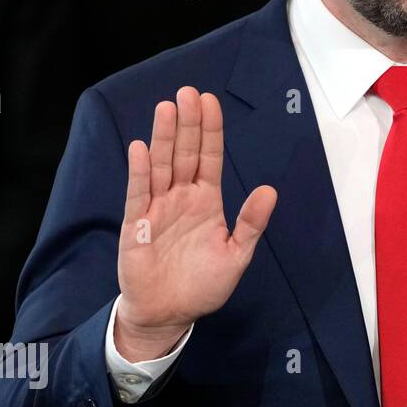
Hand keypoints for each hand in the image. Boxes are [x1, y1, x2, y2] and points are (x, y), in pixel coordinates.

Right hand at [115, 87, 275, 362]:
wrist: (169, 314)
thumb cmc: (201, 285)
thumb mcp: (236, 253)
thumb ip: (251, 222)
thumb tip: (269, 190)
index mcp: (205, 201)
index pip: (208, 158)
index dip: (210, 130)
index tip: (209, 101)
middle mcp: (180, 198)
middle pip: (185, 153)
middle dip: (188, 123)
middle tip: (188, 92)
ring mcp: (157, 209)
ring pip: (161, 166)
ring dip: (164, 138)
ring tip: (167, 109)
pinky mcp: (137, 225)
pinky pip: (138, 194)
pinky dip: (140, 171)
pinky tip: (142, 148)